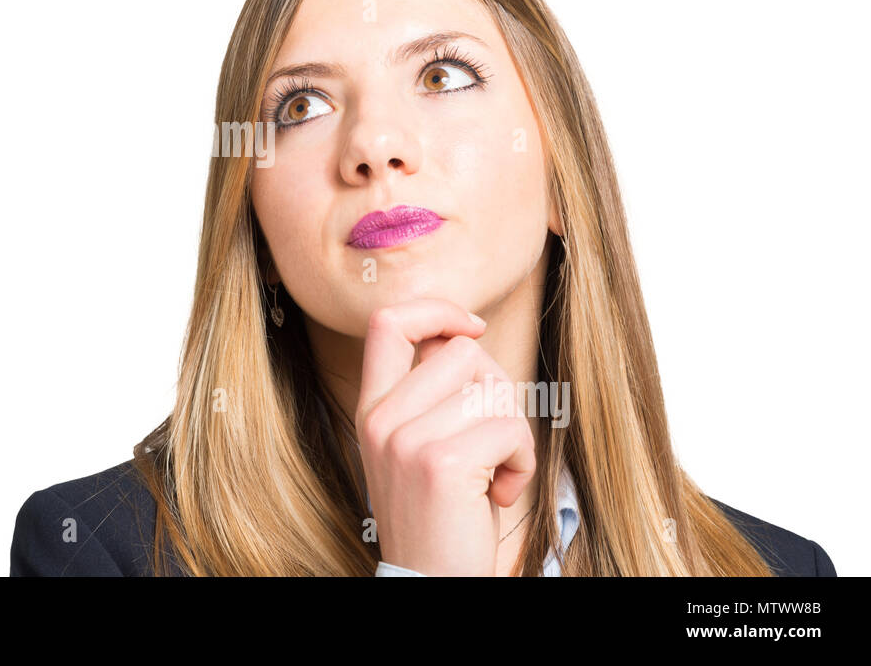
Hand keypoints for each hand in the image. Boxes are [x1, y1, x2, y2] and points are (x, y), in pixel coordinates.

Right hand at [355, 298, 536, 575]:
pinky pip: (510, 429)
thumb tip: (468, 339)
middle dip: (497, 390)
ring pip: (492, 388)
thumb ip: (432, 393)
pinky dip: (523, 462)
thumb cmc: (444, 518)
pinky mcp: (441, 462)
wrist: (432, 584)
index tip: (471, 328)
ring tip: (495, 473)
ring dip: (513, 431)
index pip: (388, 323)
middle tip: (493, 441)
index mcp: (371, 410)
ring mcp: (405, 439)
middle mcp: (380, 419)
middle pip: (460, 352)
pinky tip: (502, 493)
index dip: (436, 310)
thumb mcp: (421, 447)